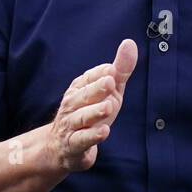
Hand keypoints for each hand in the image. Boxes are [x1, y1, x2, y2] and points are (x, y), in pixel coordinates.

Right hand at [46, 39, 136, 171]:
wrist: (62, 148)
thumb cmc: (90, 114)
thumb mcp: (108, 92)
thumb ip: (120, 70)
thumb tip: (130, 43)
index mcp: (80, 89)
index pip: (89, 78)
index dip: (100, 74)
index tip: (111, 69)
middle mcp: (73, 105)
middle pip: (83, 96)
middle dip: (96, 89)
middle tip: (110, 82)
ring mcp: (72, 126)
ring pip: (82, 117)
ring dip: (94, 112)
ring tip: (109, 107)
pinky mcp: (74, 146)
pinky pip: (82, 140)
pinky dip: (92, 136)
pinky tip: (104, 131)